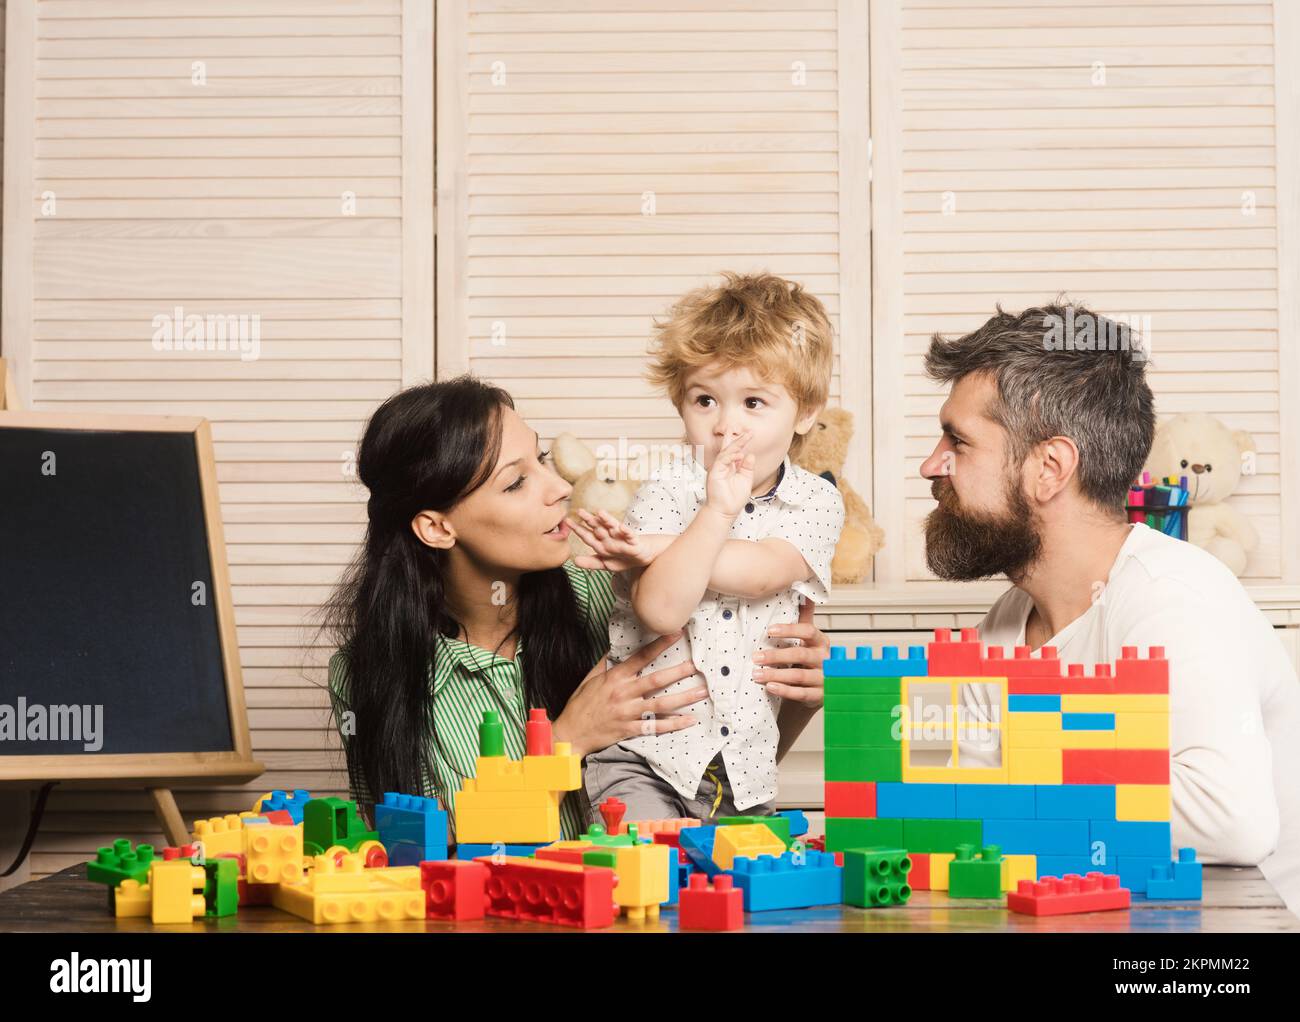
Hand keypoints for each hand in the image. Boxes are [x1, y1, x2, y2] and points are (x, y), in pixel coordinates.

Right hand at [553, 631, 707, 759]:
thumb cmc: (580, 705)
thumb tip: (616, 645)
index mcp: (615, 677)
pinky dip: (674, 724)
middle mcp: (624, 693)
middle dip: (679, 671)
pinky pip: (656, 726)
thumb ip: (605, 662)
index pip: (641, 657)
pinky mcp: (630, 729)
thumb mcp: (589, 678)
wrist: (571, 733)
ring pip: (661, 704)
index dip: (659, 644)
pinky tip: (689, 720)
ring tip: (702, 691)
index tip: (676, 634)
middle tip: (698, 664)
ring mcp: (628, 712)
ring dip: (684, 698)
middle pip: (657, 680)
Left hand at [569, 509, 667, 571]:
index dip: (578, 529)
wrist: (644, 556)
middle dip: (590, 520)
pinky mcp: (634, 541)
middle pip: (598, 527)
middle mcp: (610, 537)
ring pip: (613, 527)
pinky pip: (630, 535)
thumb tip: (574, 561)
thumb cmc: (624, 558)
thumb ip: (591, 562)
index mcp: (602, 543)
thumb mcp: (606, 563)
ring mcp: (622, 538)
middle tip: (580, 512)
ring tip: (600, 513)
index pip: (588, 535)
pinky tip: (622, 527)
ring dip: (607, 520)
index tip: (567, 522)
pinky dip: (626, 531)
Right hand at [705, 431, 754, 517]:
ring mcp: (718, 469)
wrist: (725, 511)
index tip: (750, 434)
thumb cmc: (734, 499)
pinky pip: (722, 461)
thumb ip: (747, 468)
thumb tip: (750, 455)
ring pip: (726, 453)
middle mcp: (724, 466)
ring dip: (735, 445)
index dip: (742, 442)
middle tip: (748, 432)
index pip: (736, 451)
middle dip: (739, 439)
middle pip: (730, 449)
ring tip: (745, 438)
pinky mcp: (714, 473)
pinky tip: (739, 455)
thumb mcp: (745, 480)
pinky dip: (731, 457)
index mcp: (731, 467)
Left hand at [750, 596, 827, 708]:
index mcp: (821, 641)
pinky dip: (785, 690)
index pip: (808, 631)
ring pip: (799, 676)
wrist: (819, 687)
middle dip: (776, 656)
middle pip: (801, 655)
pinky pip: (801, 694)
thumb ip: (805, 617)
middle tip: (755, 657)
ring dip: (776, 675)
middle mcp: (825, 659)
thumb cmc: (809, 659)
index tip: (769, 631)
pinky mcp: (820, 695)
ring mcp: (824, 678)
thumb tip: (804, 592)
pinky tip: (769, 687)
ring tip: (757, 674)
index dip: (789, 630)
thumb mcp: (808, 639)